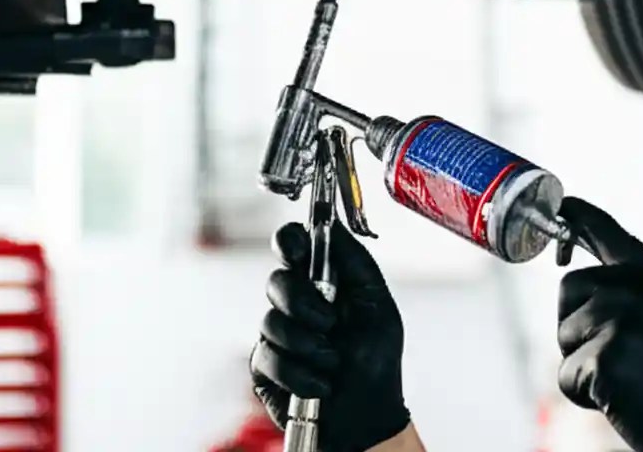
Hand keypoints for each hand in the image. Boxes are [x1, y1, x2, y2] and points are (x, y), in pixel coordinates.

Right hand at [250, 222, 409, 451]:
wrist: (366, 418)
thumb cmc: (375, 363)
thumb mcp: (378, 307)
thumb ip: (356, 263)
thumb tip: (331, 225)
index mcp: (322, 281)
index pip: (292, 245)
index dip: (288, 241)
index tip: (297, 252)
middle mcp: (295, 303)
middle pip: (276, 280)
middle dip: (304, 304)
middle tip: (330, 325)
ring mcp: (276, 333)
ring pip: (270, 322)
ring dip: (308, 346)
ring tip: (332, 363)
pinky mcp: (264, 365)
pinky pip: (268, 357)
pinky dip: (300, 374)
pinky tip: (320, 385)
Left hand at [557, 198, 642, 451]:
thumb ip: (637, 298)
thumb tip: (589, 288)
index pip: (609, 234)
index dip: (581, 216)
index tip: (563, 205)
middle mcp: (637, 290)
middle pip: (568, 288)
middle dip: (578, 326)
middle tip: (622, 360)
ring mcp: (620, 320)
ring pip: (564, 336)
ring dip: (586, 366)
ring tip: (633, 381)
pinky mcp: (606, 357)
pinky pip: (568, 377)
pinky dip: (587, 397)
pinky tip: (627, 402)